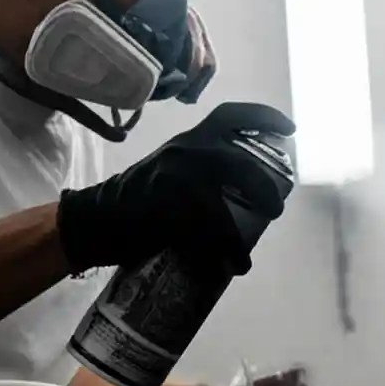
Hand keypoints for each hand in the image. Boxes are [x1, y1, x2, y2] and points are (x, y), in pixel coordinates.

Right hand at [56, 102, 295, 272]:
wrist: (93, 219)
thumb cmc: (137, 197)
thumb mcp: (171, 166)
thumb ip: (202, 168)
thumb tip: (247, 189)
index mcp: (190, 140)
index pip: (231, 115)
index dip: (265, 118)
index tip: (291, 130)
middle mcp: (185, 153)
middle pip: (240, 166)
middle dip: (264, 189)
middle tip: (275, 208)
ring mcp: (175, 182)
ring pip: (221, 213)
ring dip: (238, 239)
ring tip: (244, 256)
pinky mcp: (165, 213)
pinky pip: (203, 239)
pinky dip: (221, 257)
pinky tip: (230, 269)